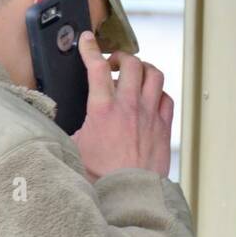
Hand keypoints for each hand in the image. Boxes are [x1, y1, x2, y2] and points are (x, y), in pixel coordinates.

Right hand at [71, 31, 172, 180]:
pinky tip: (151, 98)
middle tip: (113, 64)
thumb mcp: (75, 148)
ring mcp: (149, 116)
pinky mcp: (163, 128)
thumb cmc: (100, 177)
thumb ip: (76, 127)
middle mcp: (129, 107)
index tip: (87, 40)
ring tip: (135, 74)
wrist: (128, 196)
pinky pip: (167, 98)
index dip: (90, 48)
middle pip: (131, 63)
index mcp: (102, 110)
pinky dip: (159, 93)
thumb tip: (68, 121)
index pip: (96, 67)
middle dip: (121, 56)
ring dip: (144, 68)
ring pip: (154, 75)